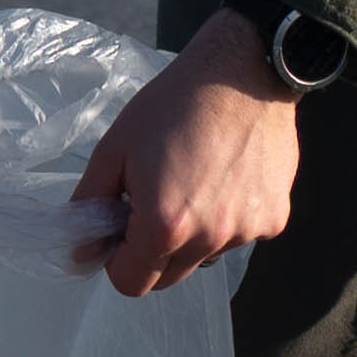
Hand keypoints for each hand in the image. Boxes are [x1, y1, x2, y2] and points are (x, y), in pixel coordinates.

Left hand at [71, 8, 302, 296]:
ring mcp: (247, 233)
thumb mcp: (115, 147)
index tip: (121, 226)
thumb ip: (91, 202)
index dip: (116, 259)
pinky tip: (227, 176)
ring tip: (196, 180)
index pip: (129, 284)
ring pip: (204, 256)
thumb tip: (81, 250)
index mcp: (165, 226)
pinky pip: (239, 236)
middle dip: (152, 252)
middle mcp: (210, 240)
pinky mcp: (275, 219)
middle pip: (168, 278)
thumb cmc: (172, 104)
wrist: (243, 72)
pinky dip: (228, 218)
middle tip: (154, 200)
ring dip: (193, 236)